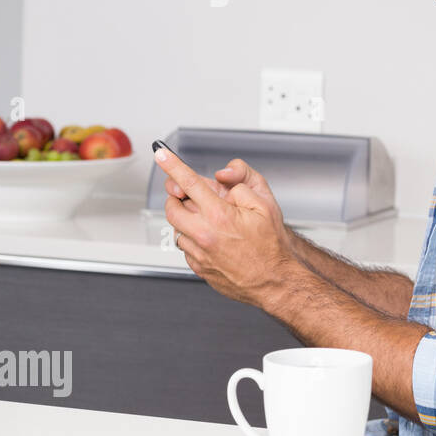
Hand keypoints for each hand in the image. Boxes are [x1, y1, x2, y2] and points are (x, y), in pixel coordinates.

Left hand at [156, 146, 296, 309]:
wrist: (275, 281)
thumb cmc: (272, 246)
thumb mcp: (266, 206)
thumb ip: (242, 186)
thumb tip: (223, 180)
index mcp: (219, 215)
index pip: (188, 182)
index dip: (172, 165)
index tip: (161, 154)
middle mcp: (204, 233)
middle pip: (172, 207)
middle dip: (176, 198)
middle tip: (188, 196)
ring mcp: (199, 252)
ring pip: (177, 229)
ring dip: (187, 221)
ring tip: (210, 223)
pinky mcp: (198, 267)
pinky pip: (186, 248)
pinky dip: (193, 240)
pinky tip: (213, 241)